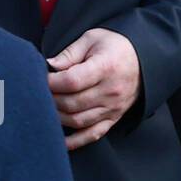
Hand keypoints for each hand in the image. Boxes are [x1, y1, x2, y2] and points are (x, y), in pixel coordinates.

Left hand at [47, 28, 140, 150]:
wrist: (143, 58)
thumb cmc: (113, 45)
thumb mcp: (91, 39)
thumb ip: (69, 54)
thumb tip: (48, 66)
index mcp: (105, 68)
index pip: (72, 81)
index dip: (51, 82)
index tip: (39, 78)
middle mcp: (111, 91)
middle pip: (72, 103)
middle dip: (50, 99)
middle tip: (37, 93)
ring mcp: (113, 108)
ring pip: (78, 120)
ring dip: (57, 117)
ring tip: (45, 107)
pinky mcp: (114, 118)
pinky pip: (93, 134)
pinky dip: (75, 141)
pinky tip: (60, 141)